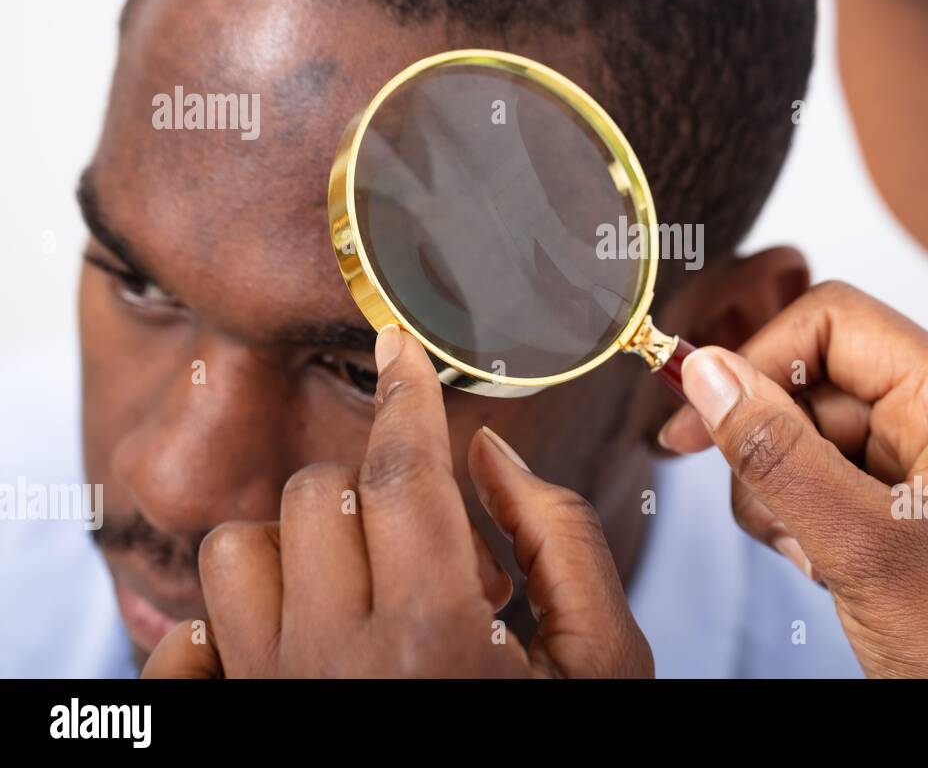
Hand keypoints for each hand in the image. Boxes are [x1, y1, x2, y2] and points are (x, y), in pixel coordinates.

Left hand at [143, 326, 652, 677]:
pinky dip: (229, 616)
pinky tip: (292, 638)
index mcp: (433, 640)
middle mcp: (332, 664)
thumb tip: (490, 455)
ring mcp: (268, 696)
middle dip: (383, 500)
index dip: (405, 394)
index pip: (404, 472)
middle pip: (325, 494)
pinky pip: (184, 631)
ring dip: (306, 549)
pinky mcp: (232, 722)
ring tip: (363, 600)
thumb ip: (560, 540)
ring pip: (242, 547)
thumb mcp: (601, 664)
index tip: (396, 344)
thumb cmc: (563, 754)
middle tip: (435, 566)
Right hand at [658, 281, 927, 677]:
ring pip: (805, 433)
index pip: (835, 322)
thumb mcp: (866, 546)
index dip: (761, 356)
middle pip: (812, 379)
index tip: (703, 407)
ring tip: (804, 548)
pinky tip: (816, 561)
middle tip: (759, 503)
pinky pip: (817, 480)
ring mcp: (916, 464)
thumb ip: (781, 455)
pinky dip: (795, 517)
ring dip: (778, 488)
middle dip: (768, 440)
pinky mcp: (895, 506)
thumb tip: (708, 374)